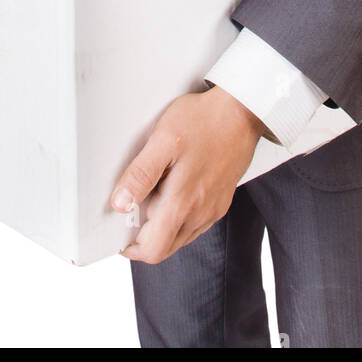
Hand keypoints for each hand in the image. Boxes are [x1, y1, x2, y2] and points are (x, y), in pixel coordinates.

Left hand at [109, 86, 267, 264]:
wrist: (242, 111)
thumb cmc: (203, 121)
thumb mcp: (162, 141)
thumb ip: (140, 175)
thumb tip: (119, 204)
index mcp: (182, 204)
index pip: (152, 250)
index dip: (131, 248)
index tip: (120, 233)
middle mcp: (200, 215)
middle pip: (165, 248)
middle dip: (144, 236)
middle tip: (134, 206)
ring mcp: (213, 210)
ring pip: (180, 237)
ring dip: (162, 226)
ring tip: (154, 192)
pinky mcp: (221, 202)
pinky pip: (195, 224)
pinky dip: (179, 217)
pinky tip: (174, 188)